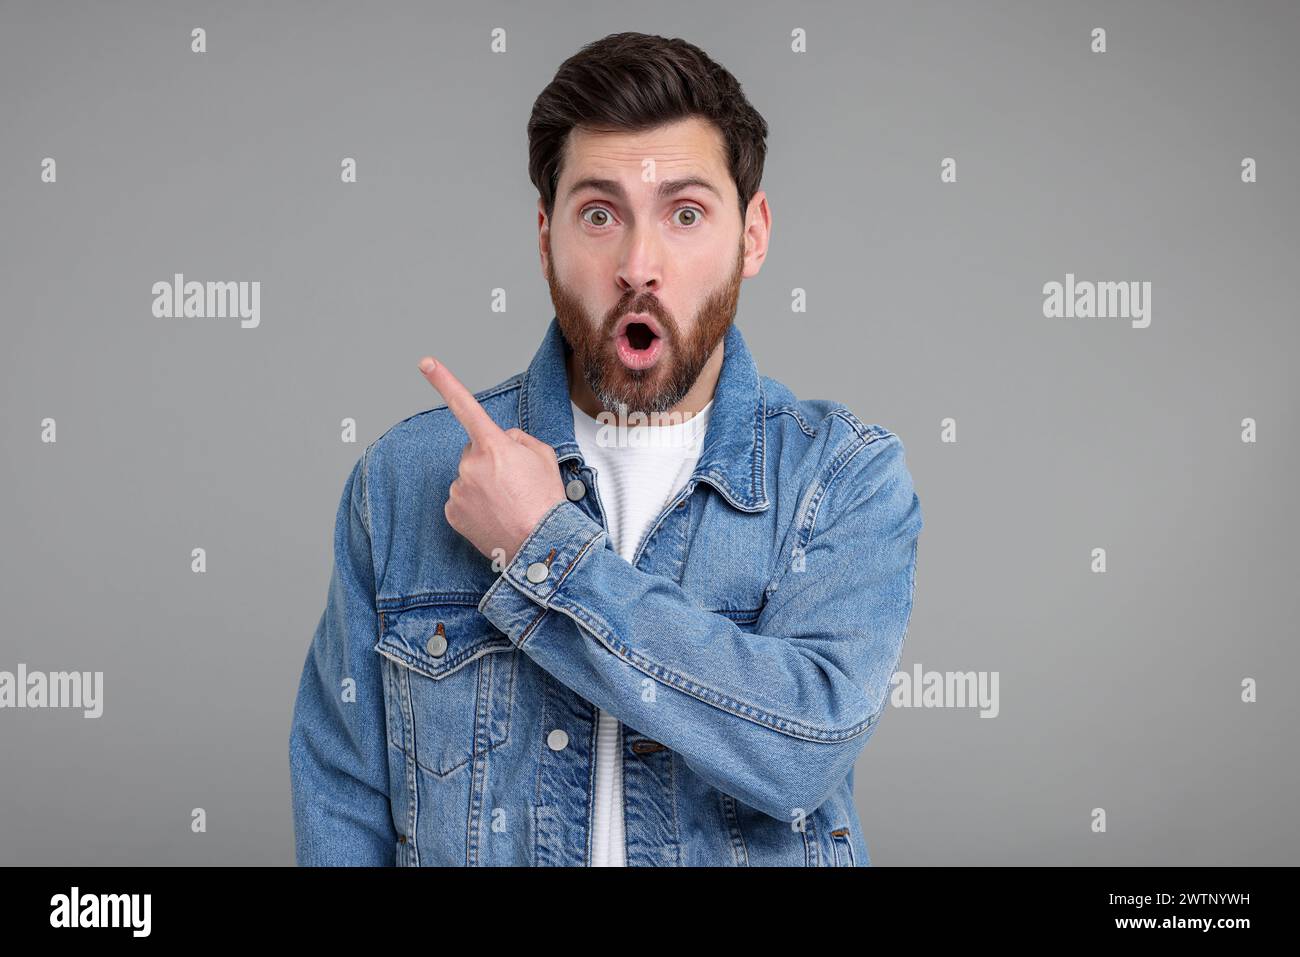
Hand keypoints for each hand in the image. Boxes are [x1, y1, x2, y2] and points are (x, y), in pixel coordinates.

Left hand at [418, 355, 566, 565]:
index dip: (444, 381)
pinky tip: (494, 515)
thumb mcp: (544, 456)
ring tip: (507, 503)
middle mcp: (470, 464)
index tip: (424, 362)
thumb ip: (518, 438)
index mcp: (494, 445)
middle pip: (474, 451)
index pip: (466, 406)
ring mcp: (458, 489)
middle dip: (489, 460)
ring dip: (482, 485)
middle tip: (513, 483)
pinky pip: (460, 500)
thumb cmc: (546, 500)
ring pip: (467, 477)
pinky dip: (474, 505)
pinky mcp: (452, 512)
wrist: (540, 545)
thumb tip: (501, 440)